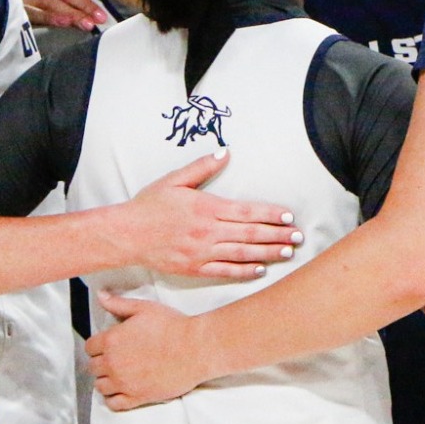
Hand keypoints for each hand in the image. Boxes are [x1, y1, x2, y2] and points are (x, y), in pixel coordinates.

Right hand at [22, 0, 109, 29]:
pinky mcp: (13, 14)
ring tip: (81, 22)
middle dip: (80, 7)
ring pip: (47, 2)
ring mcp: (21, 1)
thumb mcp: (49, 2)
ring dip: (67, 12)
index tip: (101, 16)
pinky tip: (61, 23)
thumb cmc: (30, 15)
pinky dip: (48, 18)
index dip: (86, 1)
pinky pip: (31, 14)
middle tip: (95, 22)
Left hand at [87, 293, 211, 409]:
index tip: (106, 345)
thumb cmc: (172, 326)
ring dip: (106, 380)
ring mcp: (124, 383)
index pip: (90, 347)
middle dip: (101, 362)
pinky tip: (121, 390)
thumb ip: (118, 304)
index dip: (97, 345)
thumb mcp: (143, 308)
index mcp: (112, 340)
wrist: (194, 348)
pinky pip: (114, 403)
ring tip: (117, 374)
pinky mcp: (137, 397)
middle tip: (114, 359)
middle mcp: (113, 363)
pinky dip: (113, 398)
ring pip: (100, 386)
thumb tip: (100, 296)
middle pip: (93, 367)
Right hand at [123, 150, 303, 278]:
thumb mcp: (174, 180)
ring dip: (267, 253)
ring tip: (287, 252)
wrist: (126, 235)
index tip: (288, 216)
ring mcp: (201, 252)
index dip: (270, 214)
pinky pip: (223, 271)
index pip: (246, 211)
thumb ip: (202, 167)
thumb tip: (225, 152)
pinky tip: (260, 270)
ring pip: (241, 254)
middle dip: (277, 234)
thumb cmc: (149, 206)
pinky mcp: (193, 268)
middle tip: (298, 236)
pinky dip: (243, 271)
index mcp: (206, 208)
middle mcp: (207, 231)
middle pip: (250, 234)